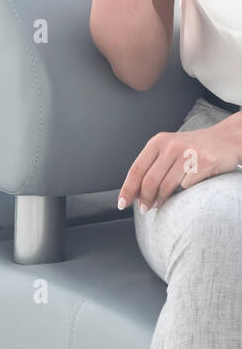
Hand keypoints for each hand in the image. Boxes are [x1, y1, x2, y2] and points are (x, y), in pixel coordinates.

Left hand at [119, 115, 241, 212]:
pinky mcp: (205, 163)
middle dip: (144, 199)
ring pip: (167, 186)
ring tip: (159, 204)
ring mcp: (189, 154)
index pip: (137, 169)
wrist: (226, 139)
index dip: (128, 188)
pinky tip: (185, 191)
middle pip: (150, 180)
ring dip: (161, 200)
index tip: (122, 203)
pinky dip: (184, 193)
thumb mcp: (169, 149)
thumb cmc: (193, 149)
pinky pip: (188, 186)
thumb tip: (135, 191)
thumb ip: (152, 166)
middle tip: (144, 209)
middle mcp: (171, 146)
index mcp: (158, 142)